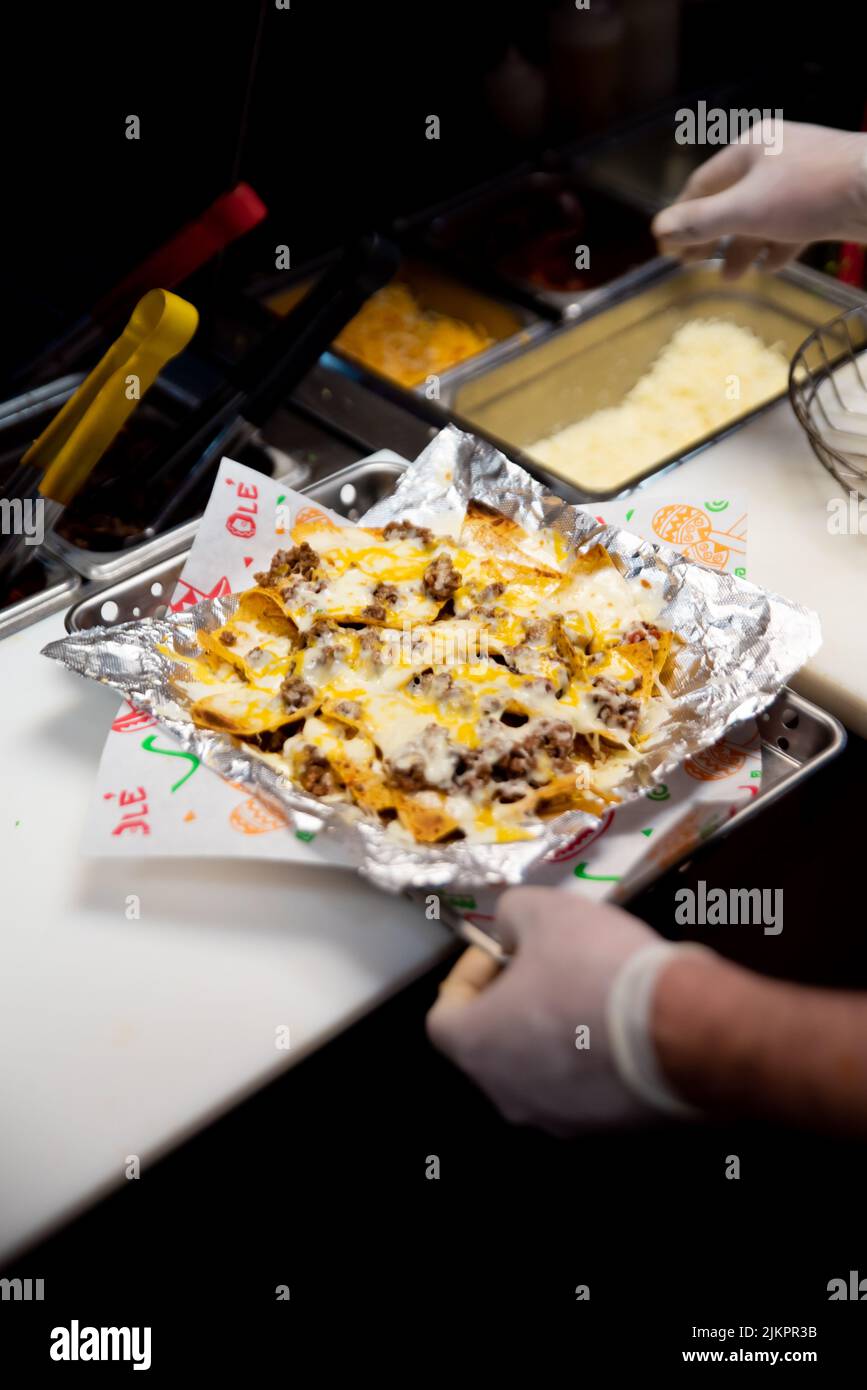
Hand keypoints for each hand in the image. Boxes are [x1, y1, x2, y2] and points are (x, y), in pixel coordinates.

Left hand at [426, 887, 661, 1134]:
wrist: (685, 1031)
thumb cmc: (597, 970)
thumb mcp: (545, 911)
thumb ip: (512, 914)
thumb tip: (511, 929)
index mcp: (477, 1047)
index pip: (445, 1014)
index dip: (470, 973)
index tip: (502, 948)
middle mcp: (508, 1094)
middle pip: (492, 1042)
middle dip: (514, 998)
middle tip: (546, 961)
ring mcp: (558, 1119)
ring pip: (540, 1066)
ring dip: (554, 1027)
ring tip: (590, 985)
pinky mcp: (607, 1128)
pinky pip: (586, 1087)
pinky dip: (593, 1055)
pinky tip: (623, 1018)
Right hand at [651, 121, 866, 279]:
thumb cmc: (810, 192)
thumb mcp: (746, 209)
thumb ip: (702, 221)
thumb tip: (659, 230)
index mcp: (751, 149)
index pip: (702, 184)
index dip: (682, 217)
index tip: (667, 247)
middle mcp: (774, 159)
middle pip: (730, 201)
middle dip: (711, 236)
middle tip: (691, 265)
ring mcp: (802, 179)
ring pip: (761, 216)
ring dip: (742, 247)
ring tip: (730, 277)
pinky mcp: (825, 201)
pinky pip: (791, 225)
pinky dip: (776, 246)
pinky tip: (769, 267)